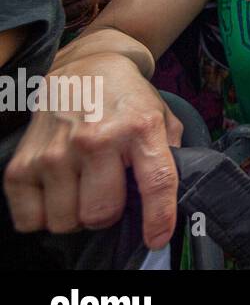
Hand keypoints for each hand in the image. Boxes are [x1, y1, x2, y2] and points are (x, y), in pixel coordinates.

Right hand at [3, 53, 183, 248]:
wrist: (88, 66)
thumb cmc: (128, 99)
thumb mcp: (162, 118)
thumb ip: (171, 157)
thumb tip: (168, 202)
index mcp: (140, 128)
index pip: (156, 183)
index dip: (158, 218)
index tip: (156, 238)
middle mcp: (96, 139)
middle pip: (100, 214)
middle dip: (108, 214)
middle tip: (109, 194)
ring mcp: (55, 152)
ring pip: (65, 222)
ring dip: (76, 216)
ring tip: (83, 190)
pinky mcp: (23, 162)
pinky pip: (29, 219)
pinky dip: (43, 216)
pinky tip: (57, 192)